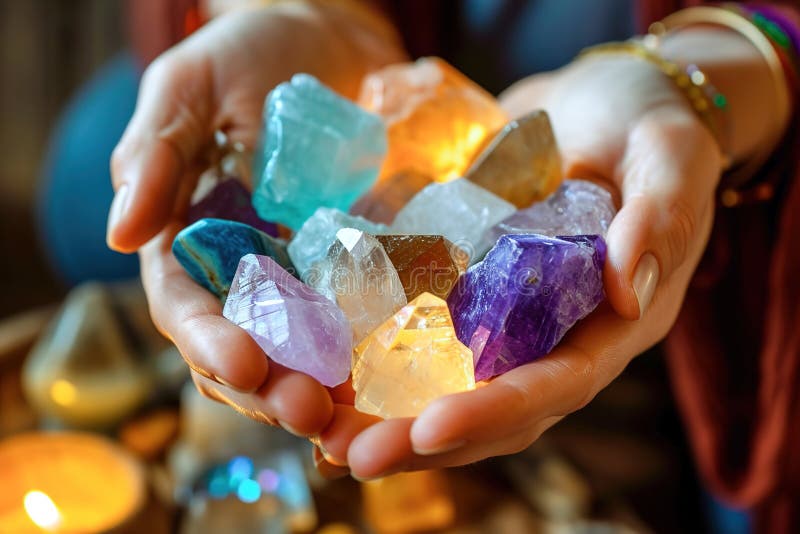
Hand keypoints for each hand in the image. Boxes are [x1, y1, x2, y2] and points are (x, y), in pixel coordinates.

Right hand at [106, 4, 402, 435]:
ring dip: (319, 390)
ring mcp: (302, 274)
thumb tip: (118, 233)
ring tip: (350, 417)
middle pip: (245, 347)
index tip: (243, 365)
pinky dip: (369, 357)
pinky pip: (360, 320)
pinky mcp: (356, 266)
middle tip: (310, 412)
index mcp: (188, 238)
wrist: (329, 39)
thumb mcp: (189, 86)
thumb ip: (154, 154)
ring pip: (300, 352)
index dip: (208, 341)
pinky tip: (391, 380)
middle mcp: (243, 269)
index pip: (185, 305)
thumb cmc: (248, 52)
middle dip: (268, 387)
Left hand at [315, 53, 724, 478]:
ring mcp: (507, 318)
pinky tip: (323, 382)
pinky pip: (422, 339)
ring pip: (449, 387)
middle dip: (422, 438)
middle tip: (352, 454)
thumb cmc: (646, 122)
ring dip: (387, 417)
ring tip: (324, 438)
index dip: (495, 409)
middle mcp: (556, 336)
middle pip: (492, 409)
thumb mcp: (667, 155)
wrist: (598, 102)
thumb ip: (659, 216)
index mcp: (611, 322)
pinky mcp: (467, 290)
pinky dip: (374, 366)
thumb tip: (622, 292)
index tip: (428, 428)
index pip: (556, 383)